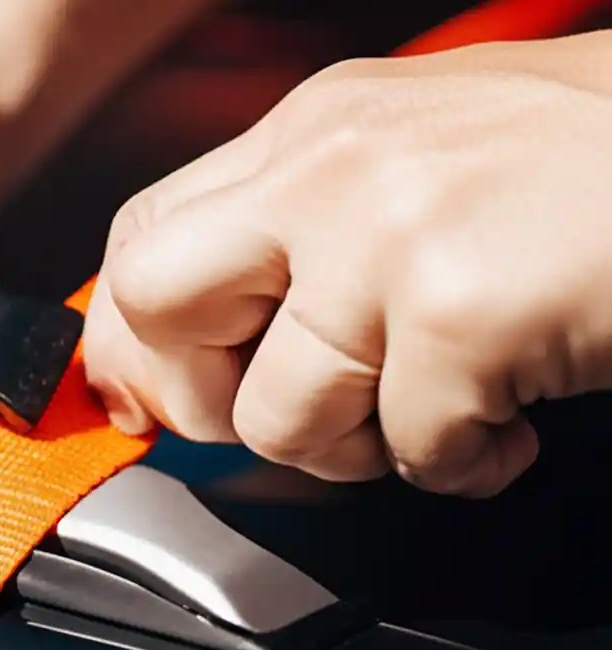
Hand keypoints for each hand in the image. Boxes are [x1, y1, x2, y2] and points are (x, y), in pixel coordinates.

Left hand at [85, 31, 611, 496]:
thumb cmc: (586, 162)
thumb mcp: (410, 159)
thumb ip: (298, 232)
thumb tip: (201, 336)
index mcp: (308, 132)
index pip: (142, 237)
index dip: (135, 337)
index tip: (159, 396)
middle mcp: (329, 169)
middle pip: (154, 305)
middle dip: (206, 395)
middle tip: (291, 407)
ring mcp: (390, 234)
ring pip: (279, 417)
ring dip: (358, 450)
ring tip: (434, 410)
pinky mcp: (462, 311)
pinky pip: (412, 454)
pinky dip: (467, 464)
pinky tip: (514, 418)